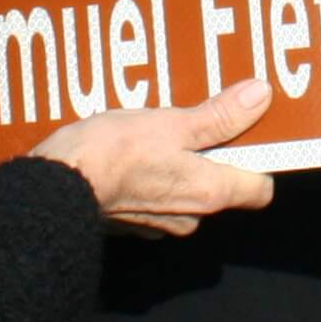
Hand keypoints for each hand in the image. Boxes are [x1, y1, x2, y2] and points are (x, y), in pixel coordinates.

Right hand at [30, 78, 273, 236]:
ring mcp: (161, 224)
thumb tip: (259, 97)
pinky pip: (155, 196)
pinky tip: (132, 149)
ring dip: (177, 162)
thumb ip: (218, 116)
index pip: (259, 189)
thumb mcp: (171, 122)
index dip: (259, 159)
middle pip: (220, 185)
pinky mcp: (133, 222)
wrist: (61, 184)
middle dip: (210, 153)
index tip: (249, 131)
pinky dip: (151, 175)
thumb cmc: (115, 151)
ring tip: (158, 128)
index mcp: (208, 193)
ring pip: (184, 189)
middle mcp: (190, 217)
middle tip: (193, 118)